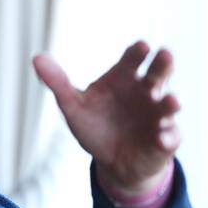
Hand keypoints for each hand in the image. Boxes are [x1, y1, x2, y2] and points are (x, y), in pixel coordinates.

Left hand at [32, 41, 180, 195]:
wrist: (112, 161)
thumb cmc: (95, 126)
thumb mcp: (73, 106)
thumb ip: (57, 82)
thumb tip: (36, 57)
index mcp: (124, 78)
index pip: (132, 58)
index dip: (137, 52)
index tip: (141, 46)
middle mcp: (146, 91)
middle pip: (158, 73)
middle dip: (162, 65)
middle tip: (165, 54)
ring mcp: (158, 115)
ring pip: (169, 104)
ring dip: (171, 101)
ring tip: (171, 100)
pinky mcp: (165, 140)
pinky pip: (169, 137)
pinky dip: (167, 136)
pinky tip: (161, 136)